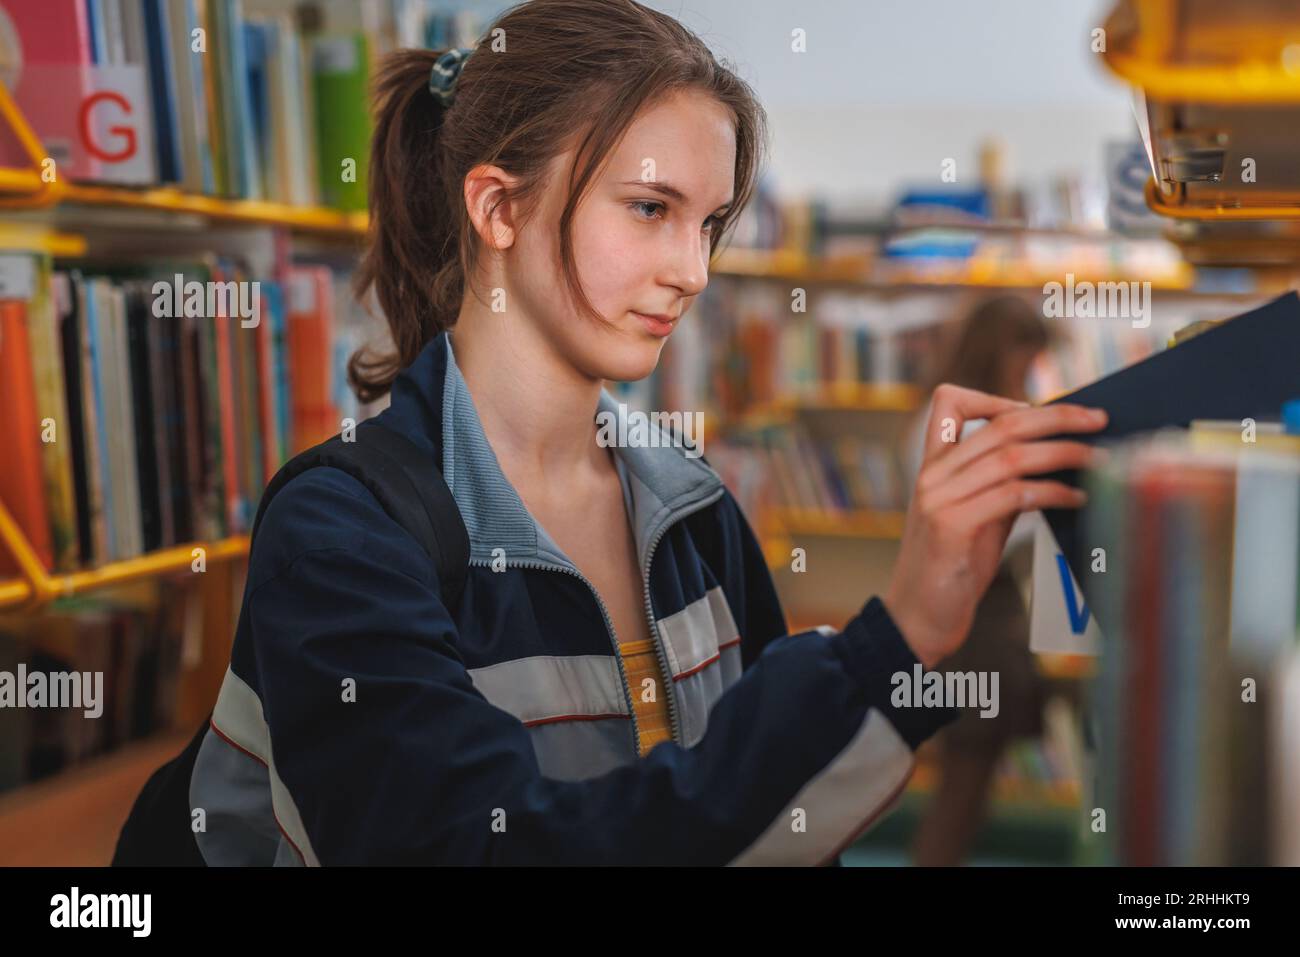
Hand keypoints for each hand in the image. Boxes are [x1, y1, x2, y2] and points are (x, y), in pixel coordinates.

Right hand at [882, 384, 1107, 668]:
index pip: (948, 402)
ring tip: (1099, 460)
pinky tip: (1076, 499)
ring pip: (1013, 455)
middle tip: (1097, 418)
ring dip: (1066, 453)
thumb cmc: (953, 568)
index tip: (1034, 409)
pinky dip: (1054, 492)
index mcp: (932, 466)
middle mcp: (932, 474)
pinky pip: (1015, 494)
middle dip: (1058, 417)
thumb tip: (1055, 457)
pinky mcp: (952, 525)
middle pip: (1001, 424)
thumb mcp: (976, 515)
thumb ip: (1001, 484)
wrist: (919, 617)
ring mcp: (938, 498)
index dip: (995, 397)